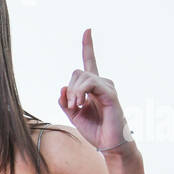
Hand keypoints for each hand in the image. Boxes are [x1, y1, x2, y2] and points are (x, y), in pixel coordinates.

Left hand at [58, 28, 135, 154]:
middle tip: (72, 105)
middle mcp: (102, 83)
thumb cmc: (94, 129)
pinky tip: (80, 104)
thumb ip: (66, 101)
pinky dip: (80, 93)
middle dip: (70, 88)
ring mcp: (107, 87)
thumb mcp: (73, 115)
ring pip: (83, 77)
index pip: (90, 62)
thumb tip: (62, 88)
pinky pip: (91, 84)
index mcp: (92, 87)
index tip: (88, 30)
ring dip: (74, 92)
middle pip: (77, 72)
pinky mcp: (110, 93)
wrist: (108, 144)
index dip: (88, 46)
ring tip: (76, 107)